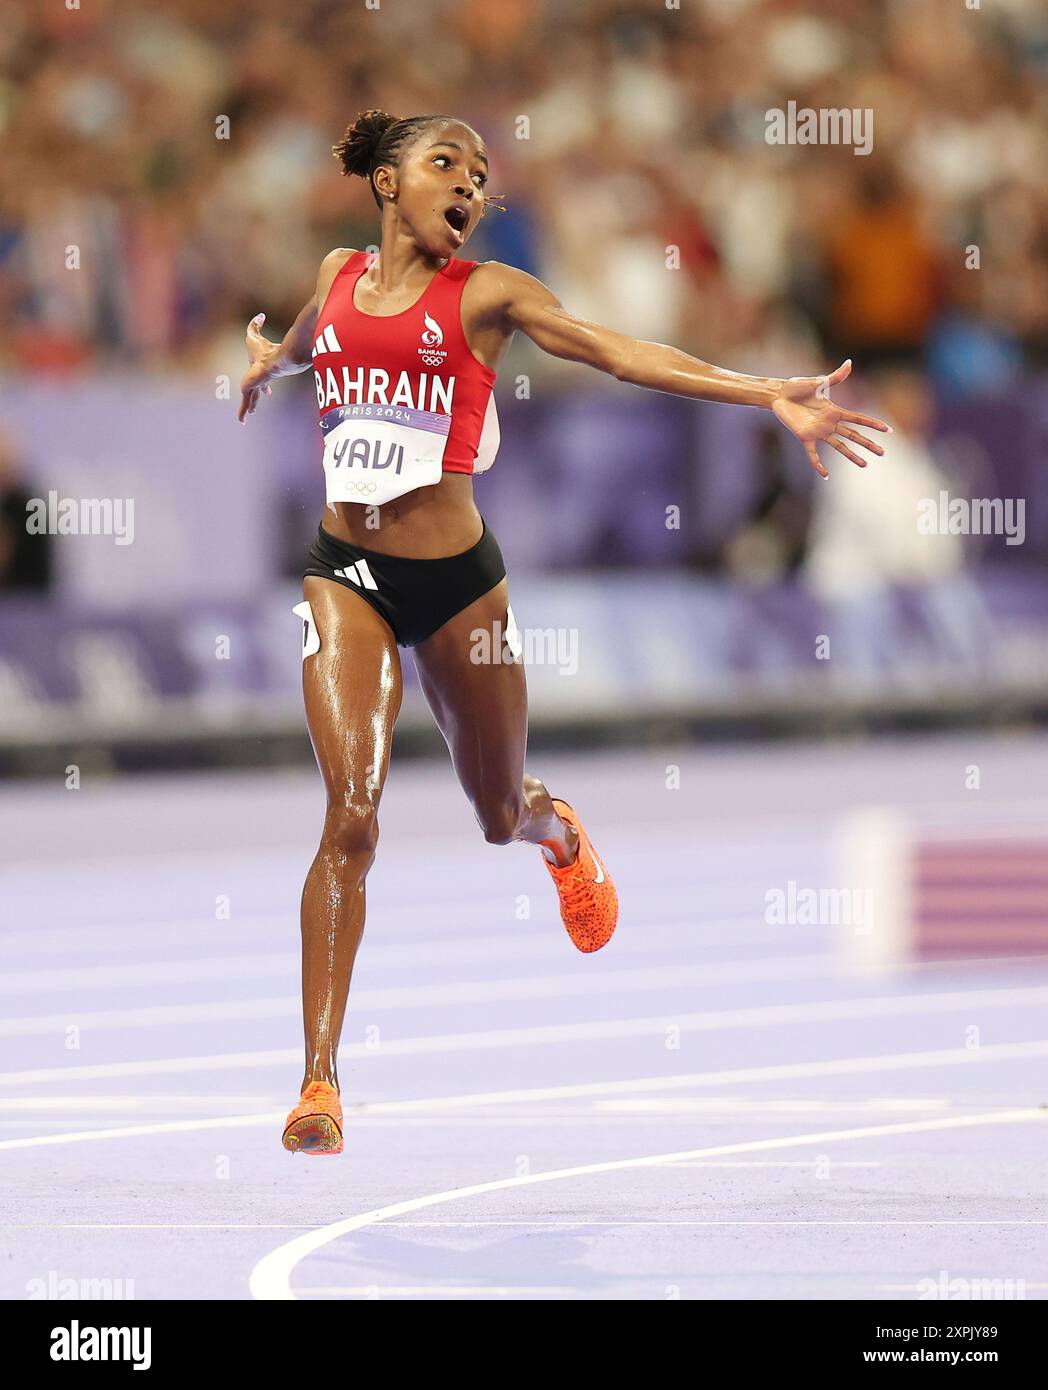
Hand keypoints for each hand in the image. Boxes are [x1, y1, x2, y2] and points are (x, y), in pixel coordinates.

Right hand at [238, 313, 275, 422]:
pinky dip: (243, 412)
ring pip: (251, 400)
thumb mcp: (254, 334)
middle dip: (255, 400)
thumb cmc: (267, 348)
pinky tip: (242, 421)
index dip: (265, 387)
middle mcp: (260, 380)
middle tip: (254, 410)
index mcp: (264, 370)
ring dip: (248, 409)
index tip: (268, 393)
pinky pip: (245, 404)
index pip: (264, 381)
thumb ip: (256, 324)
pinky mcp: (250, 390)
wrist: (277, 361)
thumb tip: (260, 314)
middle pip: (257, 393)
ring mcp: (256, 386)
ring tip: (245, 420)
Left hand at [771, 359, 890, 477]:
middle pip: (853, 435)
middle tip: (882, 453)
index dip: (873, 424)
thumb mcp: (818, 382)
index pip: (858, 419)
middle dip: (868, 444)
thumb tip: (850, 362)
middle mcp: (829, 423)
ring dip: (852, 456)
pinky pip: (812, 454)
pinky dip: (818, 465)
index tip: (888, 430)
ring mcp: (818, 432)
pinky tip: (826, 475)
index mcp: (834, 410)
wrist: (779, 395)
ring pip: (839, 447)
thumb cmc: (797, 386)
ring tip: (864, 465)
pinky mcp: (804, 437)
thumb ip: (835, 377)